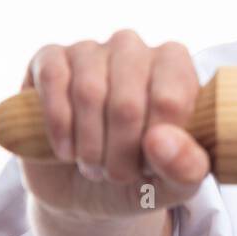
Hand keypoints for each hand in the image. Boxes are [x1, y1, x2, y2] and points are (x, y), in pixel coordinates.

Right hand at [17, 30, 209, 219]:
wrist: (85, 187)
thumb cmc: (141, 176)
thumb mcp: (175, 183)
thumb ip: (187, 166)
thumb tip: (160, 140)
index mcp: (175, 64)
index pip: (170, 101)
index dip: (155, 146)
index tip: (150, 167)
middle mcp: (134, 48)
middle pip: (127, 102)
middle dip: (120, 153)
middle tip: (118, 175)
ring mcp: (90, 50)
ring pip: (88, 93)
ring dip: (89, 146)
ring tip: (94, 166)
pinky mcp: (49, 59)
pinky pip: (53, 80)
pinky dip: (59, 126)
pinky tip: (67, 151)